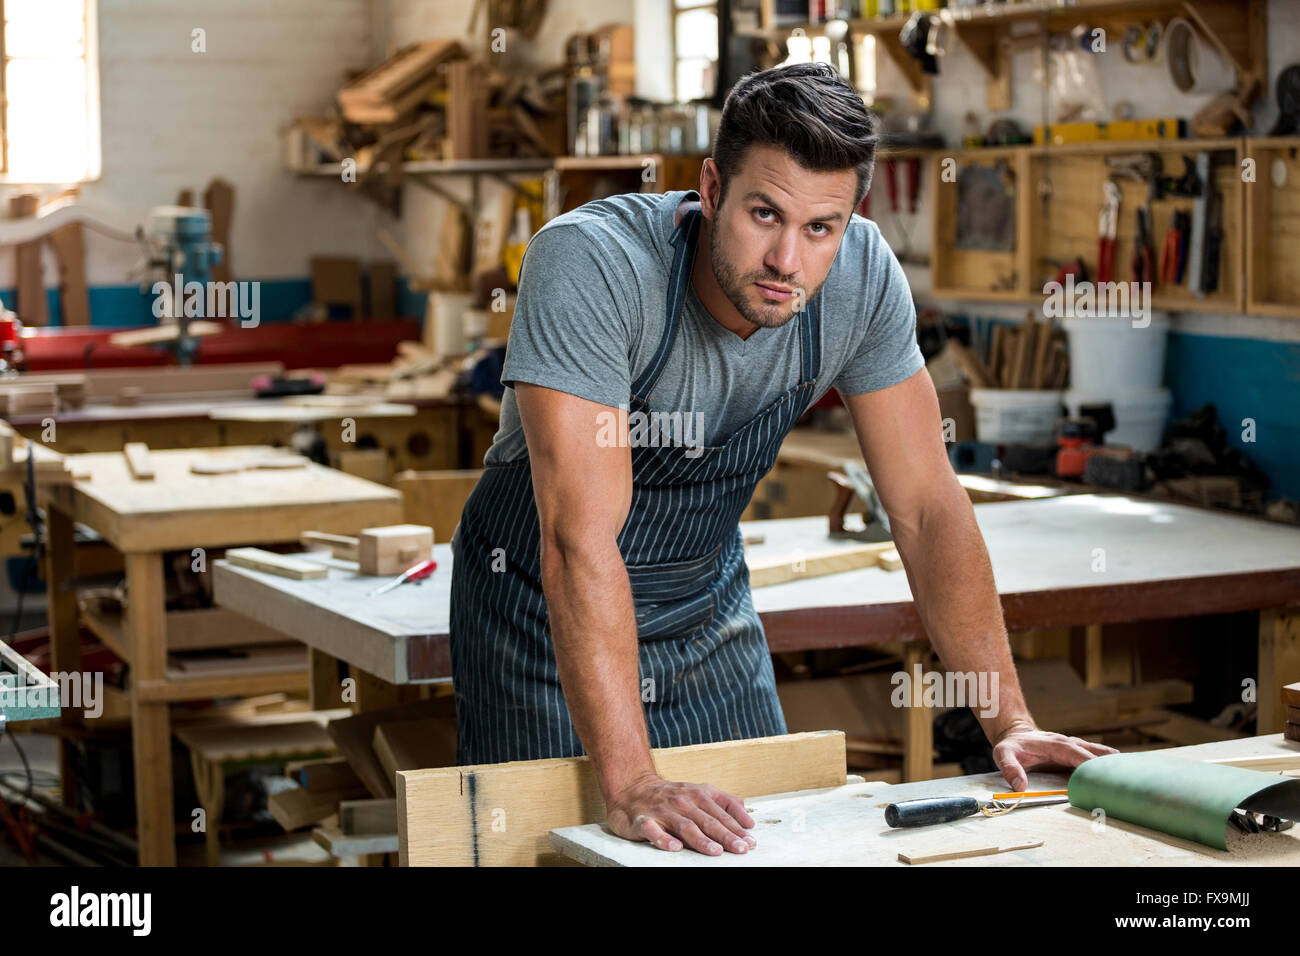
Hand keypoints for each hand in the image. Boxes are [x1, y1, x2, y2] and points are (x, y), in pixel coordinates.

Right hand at [604, 774, 757, 855]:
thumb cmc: (671, 796)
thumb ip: (724, 803)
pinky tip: (674, 847)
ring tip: (715, 851)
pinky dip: (664, 839)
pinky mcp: (643, 821)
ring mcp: (662, 811)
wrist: (633, 788)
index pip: (721, 813)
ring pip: (684, 826)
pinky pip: (653, 831)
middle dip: (726, 836)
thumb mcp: (700, 792)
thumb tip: (748, 819)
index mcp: (698, 795)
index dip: (737, 828)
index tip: (750, 842)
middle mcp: (682, 802)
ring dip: (701, 839)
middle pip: (707, 821)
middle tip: (741, 849)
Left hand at [993, 725, 1118, 790]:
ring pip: (1102, 754)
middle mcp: (1070, 744)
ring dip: (1115, 765)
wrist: (1016, 734)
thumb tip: (1020, 786)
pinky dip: (1110, 765)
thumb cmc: (1012, 746)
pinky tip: (1125, 775)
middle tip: (1130, 781)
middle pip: (1097, 754)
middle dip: (1112, 767)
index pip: (1080, 755)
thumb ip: (1010, 769)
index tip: (1107, 778)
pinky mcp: (1078, 753)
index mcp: (1057, 744)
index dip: (1093, 766)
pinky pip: (1098, 757)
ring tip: (1134, 778)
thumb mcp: (1003, 754)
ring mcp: (1076, 747)